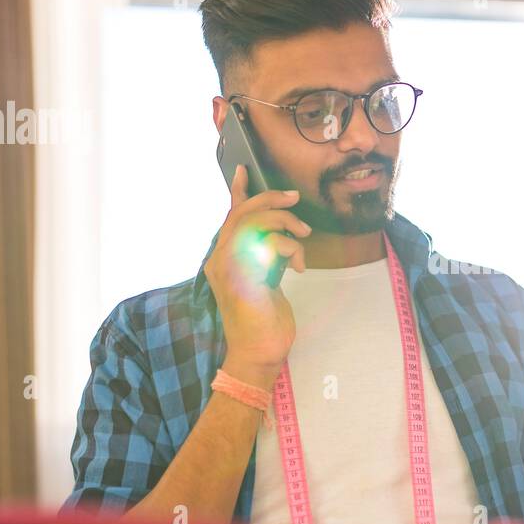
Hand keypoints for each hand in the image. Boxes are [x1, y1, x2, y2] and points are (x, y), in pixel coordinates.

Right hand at [204, 165, 311, 383]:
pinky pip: (269, 245)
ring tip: (303, 237)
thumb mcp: (266, 278)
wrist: (258, 353)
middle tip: (294, 199)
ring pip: (255, 223)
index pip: (229, 217)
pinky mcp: (246, 279)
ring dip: (285, 223)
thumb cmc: (265, 319)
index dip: (238, 192)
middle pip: (241, 213)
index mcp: (223, 258)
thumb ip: (266, 254)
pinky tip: (299, 266)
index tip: (244, 170)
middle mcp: (220, 260)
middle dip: (271, 200)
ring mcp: (229, 269)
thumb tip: (283, 232)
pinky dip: (291, 248)